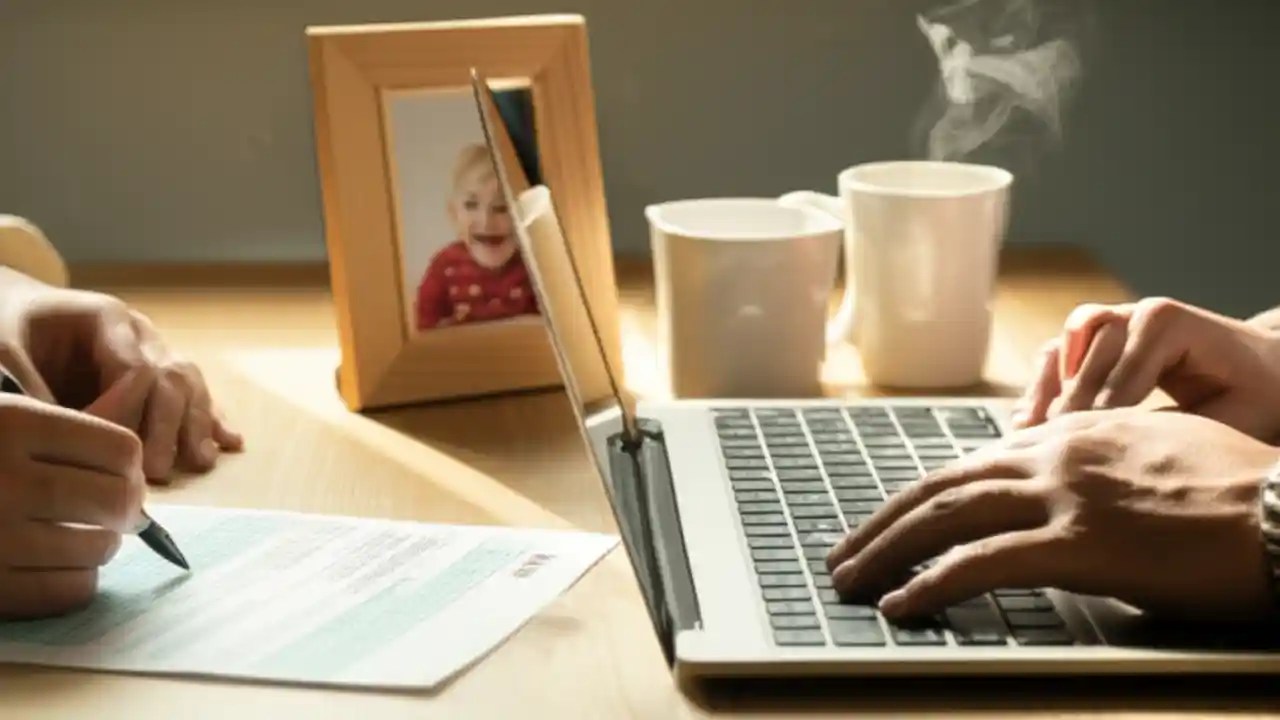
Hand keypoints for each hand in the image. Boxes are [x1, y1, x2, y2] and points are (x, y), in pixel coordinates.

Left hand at [0, 279, 241, 480]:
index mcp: (107, 318)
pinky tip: (229, 442)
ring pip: (190, 386)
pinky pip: (194, 395)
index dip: (124, 409)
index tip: (99, 443)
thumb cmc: (9, 327)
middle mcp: (142, 333)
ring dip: (196, 426)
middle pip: (171, 378)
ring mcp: (157, 350)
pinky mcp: (160, 372)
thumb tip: (63, 435)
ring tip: (200, 462)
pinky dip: (211, 419)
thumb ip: (34, 388)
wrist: (19, 311)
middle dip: (167, 426)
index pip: (134, 368)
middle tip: (154, 470)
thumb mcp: (5, 350)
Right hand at [0, 378, 145, 618]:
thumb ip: (57, 434)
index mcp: (9, 423)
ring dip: (101, 543)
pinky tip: (56, 563)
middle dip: (126, 507)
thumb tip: (134, 475)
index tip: (118, 473)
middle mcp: (3, 480)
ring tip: (77, 533)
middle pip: (118, 499)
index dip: (128, 464)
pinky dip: (78, 580)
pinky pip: (69, 590)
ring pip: (100, 547)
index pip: (119, 448)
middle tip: (111, 509)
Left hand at [826, 410, 1279, 622]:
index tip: (889, 522)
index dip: (922, 496)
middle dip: (883, 522)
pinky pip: (983, 562)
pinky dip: (933, 582)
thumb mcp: (1158, 454)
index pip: (971, 464)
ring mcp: (1065, 494)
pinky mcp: (1082, 543)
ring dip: (887, 550)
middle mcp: (1056, 451)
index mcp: (1072, 431)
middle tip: (843, 553)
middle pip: (942, 485)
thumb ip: (1100, 463)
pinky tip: (902, 603)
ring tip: (850, 580)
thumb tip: (1066, 484)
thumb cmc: (1242, 490)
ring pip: (947, 516)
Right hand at [1011, 297, 1279, 440]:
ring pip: (1063, 348)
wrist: (1270, 372)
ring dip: (1045, 391)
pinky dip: (1043, 385)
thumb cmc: (1260, 398)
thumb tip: (1123, 454)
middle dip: (1069, 408)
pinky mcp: (1103, 339)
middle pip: (1083, 358)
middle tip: (1051, 454)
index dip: (1101, 417)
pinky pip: (1059, 354)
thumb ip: (1178, 430)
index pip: (1120, 372)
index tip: (1084, 458)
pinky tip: (1029, 420)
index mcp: (1171, 323)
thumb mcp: (1234, 420)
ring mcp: (1117, 321)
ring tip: (1031, 433)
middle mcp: (1137, 313)